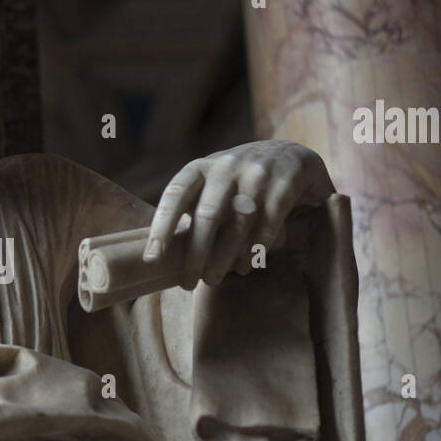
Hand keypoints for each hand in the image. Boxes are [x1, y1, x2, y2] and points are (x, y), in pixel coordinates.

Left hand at [142, 139, 333, 287]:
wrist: (288, 156)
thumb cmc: (236, 182)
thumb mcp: (209, 185)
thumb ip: (191, 210)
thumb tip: (163, 255)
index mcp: (200, 168)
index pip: (175, 195)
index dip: (161, 226)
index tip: (152, 258)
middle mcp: (226, 166)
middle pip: (207, 216)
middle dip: (195, 255)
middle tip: (187, 284)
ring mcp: (256, 174)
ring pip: (238, 225)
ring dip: (223, 259)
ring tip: (213, 280)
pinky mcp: (283, 186)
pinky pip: (267, 226)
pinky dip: (254, 250)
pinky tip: (244, 267)